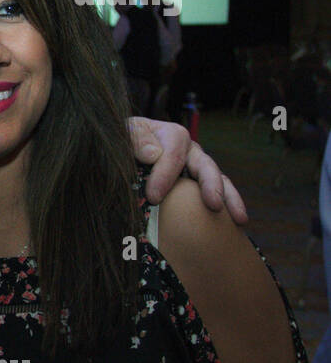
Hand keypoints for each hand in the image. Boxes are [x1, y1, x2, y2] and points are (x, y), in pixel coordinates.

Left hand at [128, 118, 246, 224]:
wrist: (122, 152)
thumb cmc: (124, 142)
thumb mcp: (124, 134)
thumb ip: (135, 139)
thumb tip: (153, 154)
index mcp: (173, 136)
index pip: (175, 155)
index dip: (165, 175)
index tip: (154, 196)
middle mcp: (190, 152)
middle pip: (206, 166)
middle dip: (212, 186)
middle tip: (214, 206)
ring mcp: (197, 169)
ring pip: (219, 182)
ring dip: (230, 200)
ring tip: (239, 220)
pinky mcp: (197, 187)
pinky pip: (215, 197)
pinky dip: (225, 210)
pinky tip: (233, 227)